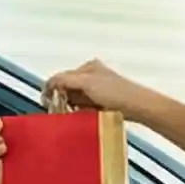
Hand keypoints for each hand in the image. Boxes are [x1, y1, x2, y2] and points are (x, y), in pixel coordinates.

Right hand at [42, 59, 157, 122]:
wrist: (138, 106)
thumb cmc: (115, 93)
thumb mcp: (86, 83)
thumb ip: (64, 81)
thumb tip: (49, 84)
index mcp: (88, 67)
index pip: (61, 77)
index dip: (51, 89)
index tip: (46, 103)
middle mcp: (93, 75)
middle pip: (68, 88)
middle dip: (63, 100)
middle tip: (61, 111)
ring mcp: (99, 89)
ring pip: (77, 100)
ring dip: (73, 108)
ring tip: (76, 114)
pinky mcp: (105, 102)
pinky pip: (86, 107)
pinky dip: (83, 112)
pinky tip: (87, 116)